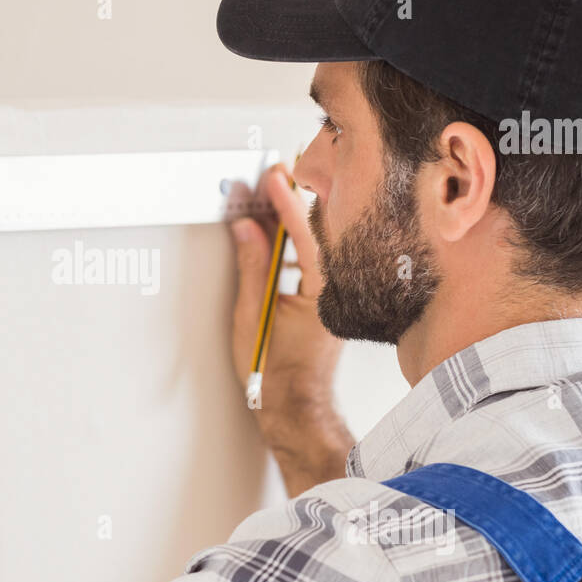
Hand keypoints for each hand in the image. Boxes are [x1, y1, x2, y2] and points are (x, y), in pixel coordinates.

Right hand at [230, 165, 353, 495]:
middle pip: (316, 233)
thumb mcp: (253, 314)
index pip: (303, 234)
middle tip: (273, 175)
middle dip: (293, 202)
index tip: (272, 178)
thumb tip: (247, 229)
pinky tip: (282, 235)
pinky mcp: (327, 302)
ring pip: (317, 246)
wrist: (294, 406)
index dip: (285, 202)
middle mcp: (335, 290)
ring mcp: (334, 296)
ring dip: (294, 221)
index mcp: (322, 291)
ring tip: (273, 198)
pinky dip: (298, 243)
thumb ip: (252, 266)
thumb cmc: (275, 373)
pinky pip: (315, 262)